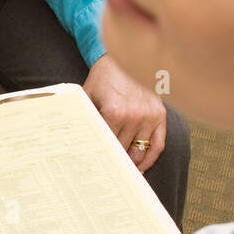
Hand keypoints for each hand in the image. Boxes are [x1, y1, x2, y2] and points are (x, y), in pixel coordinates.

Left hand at [82, 53, 166, 172]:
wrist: (127, 56)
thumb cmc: (104, 77)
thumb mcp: (87, 95)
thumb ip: (83, 117)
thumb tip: (73, 140)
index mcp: (114, 112)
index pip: (105, 146)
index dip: (99, 160)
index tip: (94, 172)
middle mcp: (134, 116)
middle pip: (121, 152)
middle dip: (113, 164)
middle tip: (105, 177)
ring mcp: (149, 117)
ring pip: (139, 153)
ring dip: (130, 166)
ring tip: (121, 176)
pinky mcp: (160, 115)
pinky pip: (157, 145)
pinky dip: (149, 159)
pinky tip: (140, 168)